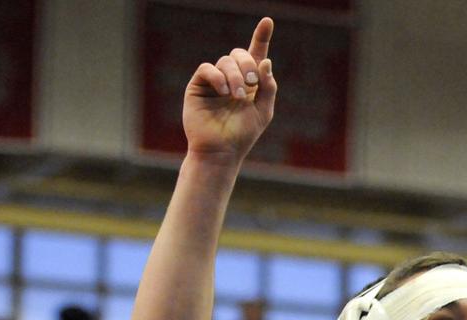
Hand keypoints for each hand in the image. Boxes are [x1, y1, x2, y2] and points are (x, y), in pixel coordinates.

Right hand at [182, 17, 277, 160]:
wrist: (221, 151)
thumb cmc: (242, 134)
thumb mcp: (263, 111)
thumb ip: (268, 87)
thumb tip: (266, 61)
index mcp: (250, 83)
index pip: (256, 55)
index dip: (261, 37)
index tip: (268, 21)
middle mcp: (232, 78)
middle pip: (240, 54)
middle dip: (248, 65)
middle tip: (252, 84)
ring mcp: (215, 81)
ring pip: (226, 61)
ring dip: (235, 76)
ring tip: (236, 97)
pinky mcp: (198, 85)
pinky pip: (208, 69)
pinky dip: (218, 77)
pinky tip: (224, 92)